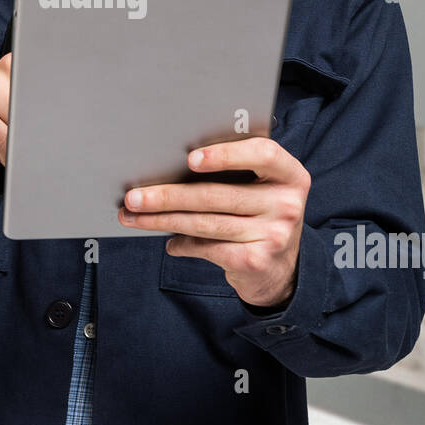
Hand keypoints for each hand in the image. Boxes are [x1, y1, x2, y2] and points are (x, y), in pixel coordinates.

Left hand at [117, 137, 310, 308]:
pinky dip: (183, 244)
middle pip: (219, 194)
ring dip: (162, 220)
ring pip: (206, 222)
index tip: (190, 158)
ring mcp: (274, 235)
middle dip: (169, 195)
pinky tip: (170, 242)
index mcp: (290, 176)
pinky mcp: (255, 261)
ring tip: (133, 216)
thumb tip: (170, 167)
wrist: (280, 270)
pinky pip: (208, 248)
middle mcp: (287, 204)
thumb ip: (236, 173)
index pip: (264, 154)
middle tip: (135, 196)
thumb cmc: (259, 216)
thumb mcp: (261, 191)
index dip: (227, 154)